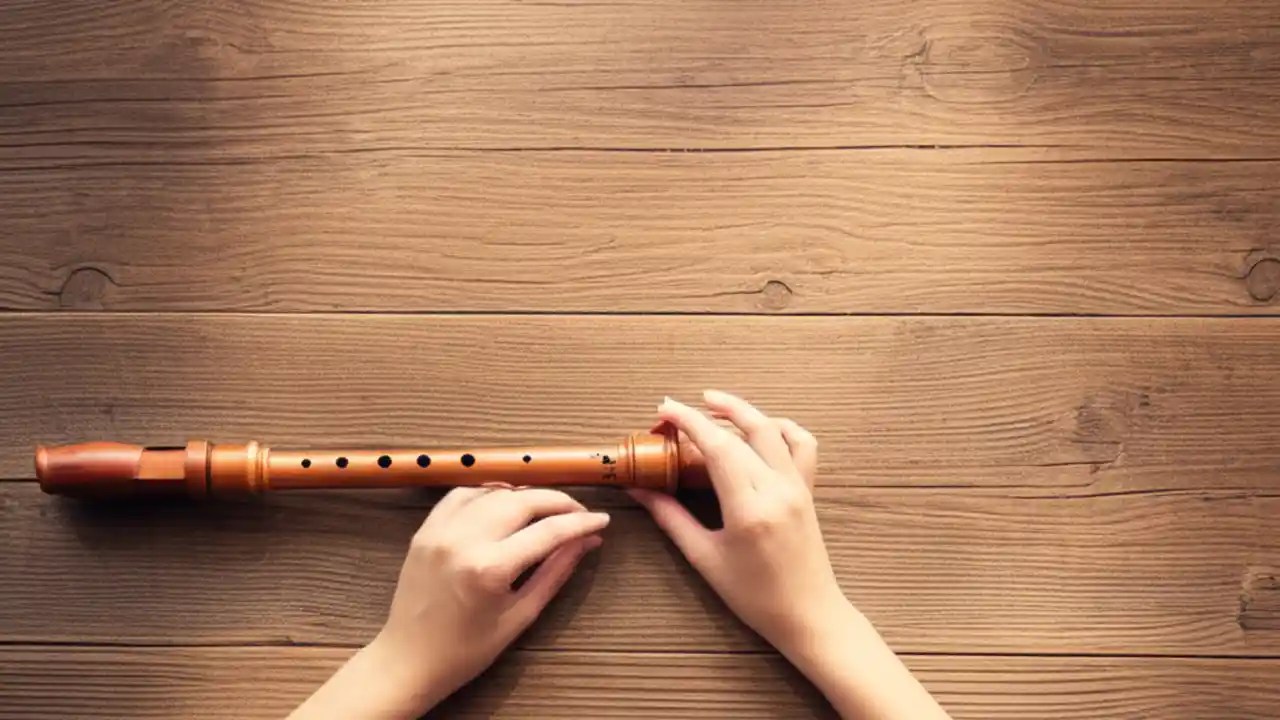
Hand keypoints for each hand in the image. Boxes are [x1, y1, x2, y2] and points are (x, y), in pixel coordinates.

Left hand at [292, 487, 608, 718]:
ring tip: (547, 510)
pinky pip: (462, 494)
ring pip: (494, 492)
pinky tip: (505, 503)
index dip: (581, 523)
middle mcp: (464, 540)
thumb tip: (588, 542)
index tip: (602, 521)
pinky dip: (489, 493)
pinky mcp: (425, 529)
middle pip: (523, 501)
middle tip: (579, 514)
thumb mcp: (520, 615)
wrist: (408, 660)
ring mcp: (440, 530)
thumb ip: (555, 572)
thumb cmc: (467, 649)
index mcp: (490, 568)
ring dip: (526, 495)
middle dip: (558, 502)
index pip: (548, 531)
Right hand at [628, 390, 845, 656]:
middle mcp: (778, 490)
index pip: (718, 447)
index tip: (664, 409)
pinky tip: (760, 426)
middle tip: (676, 409)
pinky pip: (802, 445)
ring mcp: (798, 488)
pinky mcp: (808, 491)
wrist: (807, 615)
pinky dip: (782, 427)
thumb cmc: (754, 595)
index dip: (689, 421)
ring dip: (743, 410)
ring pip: (774, 430)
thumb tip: (640, 489)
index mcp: (750, 509)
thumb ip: (671, 518)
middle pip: (743, 432)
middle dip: (706, 413)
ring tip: (713, 404)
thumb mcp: (705, 558)